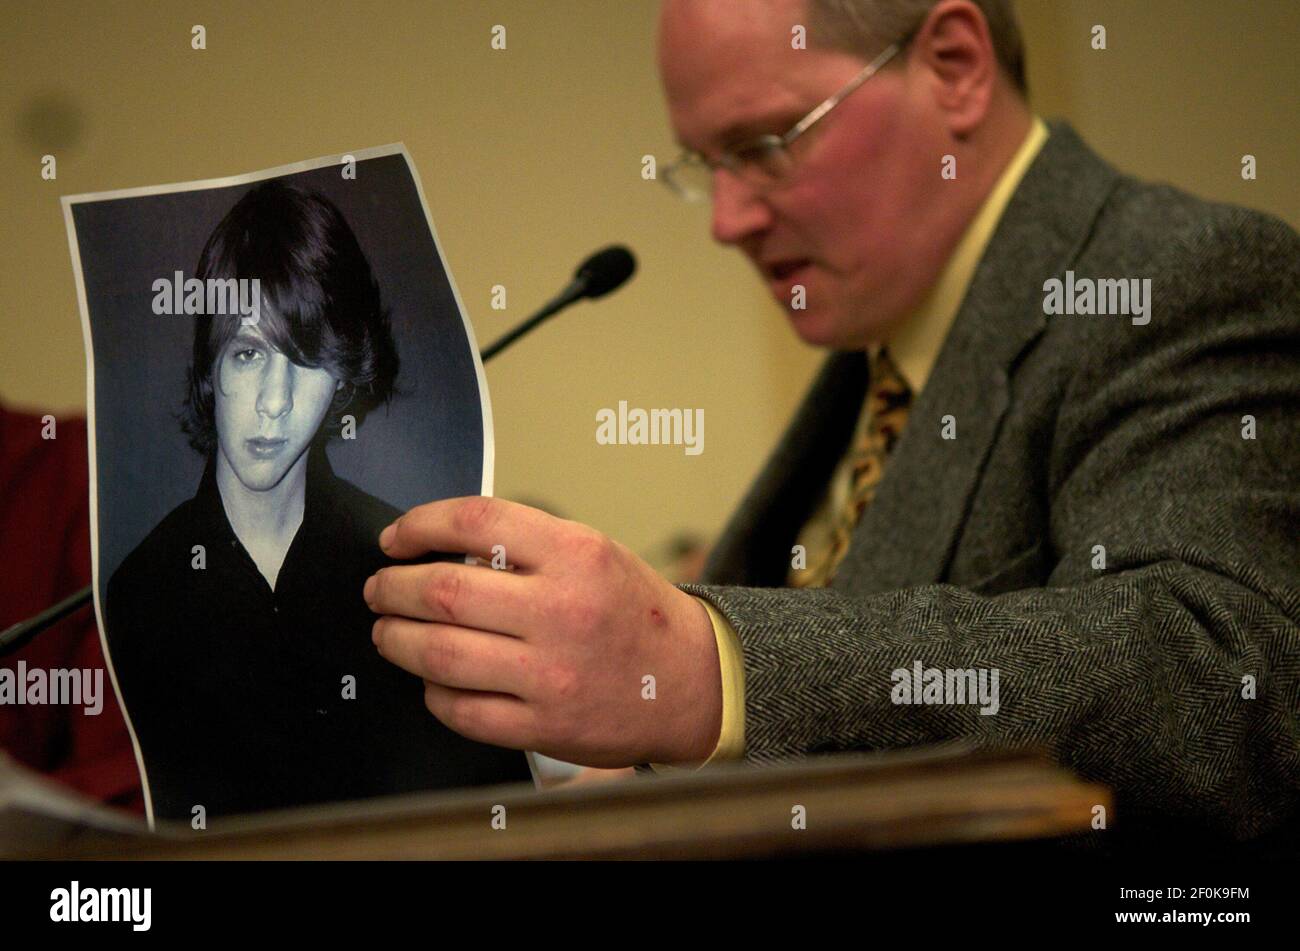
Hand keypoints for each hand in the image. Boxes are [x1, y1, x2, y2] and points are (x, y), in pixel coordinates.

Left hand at [363, 497, 722, 767]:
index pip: (474, 522)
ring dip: (396, 640)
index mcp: (577, 554)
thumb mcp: (594, 551)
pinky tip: (432, 680)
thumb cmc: (634, 613)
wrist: (690, 682)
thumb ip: (524, 544)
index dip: (418, 525)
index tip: (395, 539)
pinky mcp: (543, 726)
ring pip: (439, 654)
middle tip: (379, 588)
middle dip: (392, 588)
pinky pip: (462, 709)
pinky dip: (433, 692)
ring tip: (387, 631)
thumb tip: (435, 546)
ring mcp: (551, 674)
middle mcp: (563, 611)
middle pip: (443, 592)